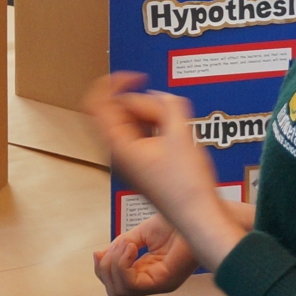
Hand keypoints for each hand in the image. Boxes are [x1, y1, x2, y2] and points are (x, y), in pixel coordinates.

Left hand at [84, 73, 249, 270]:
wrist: (198, 218)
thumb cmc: (187, 187)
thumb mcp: (180, 134)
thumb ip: (167, 104)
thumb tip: (156, 96)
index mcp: (117, 146)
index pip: (97, 103)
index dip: (113, 83)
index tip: (135, 77)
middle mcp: (118, 155)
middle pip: (118, 112)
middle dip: (143, 103)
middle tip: (167, 111)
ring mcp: (130, 162)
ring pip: (133, 124)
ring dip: (154, 117)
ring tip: (176, 127)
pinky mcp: (143, 167)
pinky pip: (143, 137)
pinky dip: (158, 129)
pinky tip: (178, 138)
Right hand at [93, 215, 197, 295]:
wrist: (198, 217)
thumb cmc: (177, 224)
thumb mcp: (140, 234)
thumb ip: (120, 247)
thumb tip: (100, 256)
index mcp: (147, 272)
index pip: (115, 283)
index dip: (103, 268)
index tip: (102, 250)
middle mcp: (152, 282)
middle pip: (115, 291)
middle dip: (106, 269)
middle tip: (116, 247)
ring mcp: (158, 285)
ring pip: (120, 290)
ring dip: (114, 265)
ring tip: (126, 245)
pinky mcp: (163, 282)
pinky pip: (132, 285)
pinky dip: (123, 265)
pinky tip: (131, 247)